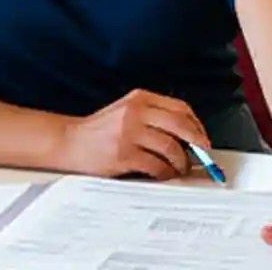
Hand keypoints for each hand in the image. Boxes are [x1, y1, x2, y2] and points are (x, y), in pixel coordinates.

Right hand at [56, 89, 211, 179]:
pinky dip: (165, 172)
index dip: (197, 125)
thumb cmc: (98, 130)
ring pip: (171, 147)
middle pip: (181, 125)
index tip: (202, 138)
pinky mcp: (124, 154)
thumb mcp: (126, 112)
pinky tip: (162, 173)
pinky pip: (156, 165)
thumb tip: (187, 135)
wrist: (68, 142)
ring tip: (179, 168)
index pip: (180, 108)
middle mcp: (135, 112)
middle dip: (197, 143)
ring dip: (181, 162)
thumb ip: (153, 117)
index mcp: (139, 98)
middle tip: (202, 154)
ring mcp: (129, 133)